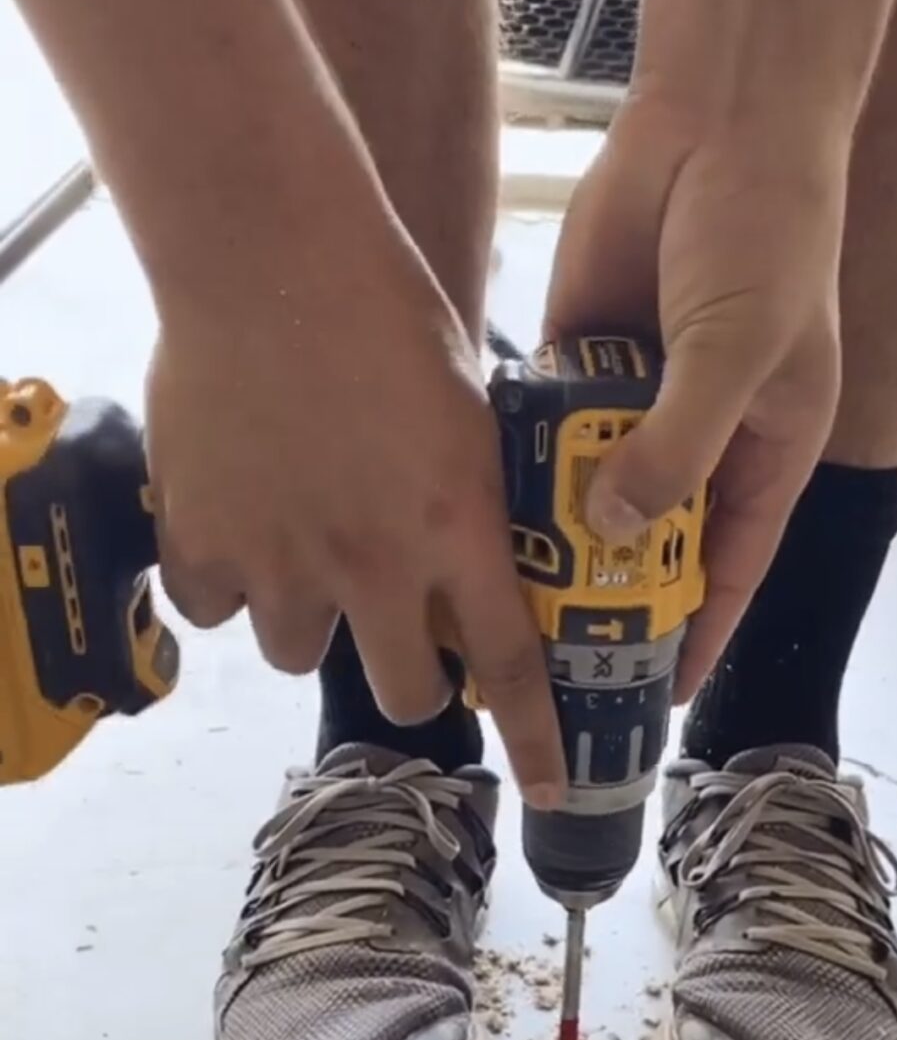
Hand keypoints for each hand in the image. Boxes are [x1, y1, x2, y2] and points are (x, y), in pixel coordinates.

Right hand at [147, 230, 564, 805]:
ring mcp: (283, 561)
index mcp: (457, 528)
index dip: (533, 741)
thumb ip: (473, 496)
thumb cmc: (384, 304)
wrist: (269, 251)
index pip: (510, 665)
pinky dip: (226, 583)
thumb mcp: (468, 406)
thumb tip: (479, 549)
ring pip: (299, 655)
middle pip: (406, 693)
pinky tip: (237, 528)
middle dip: (413, 677)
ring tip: (301, 550)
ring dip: (311, 620)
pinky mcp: (201, 540)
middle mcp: (374, 565)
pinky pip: (212, 608)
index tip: (552, 788)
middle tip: (396, 628)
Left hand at [546, 96, 844, 701]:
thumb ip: (676, 449)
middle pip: (649, 547)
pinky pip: (547, 432)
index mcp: (761, 457)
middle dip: (608, 600)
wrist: (716, 124)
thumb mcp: (736, 357)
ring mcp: (632, 406)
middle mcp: (694, 443)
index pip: (726, 571)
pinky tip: (478, 510)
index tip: (660, 697)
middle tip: (556, 661)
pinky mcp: (579, 362)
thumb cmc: (763, 244)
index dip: (695, 634)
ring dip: (554, 538)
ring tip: (503, 604)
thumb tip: (613, 529)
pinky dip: (522, 465)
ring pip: (589, 495)